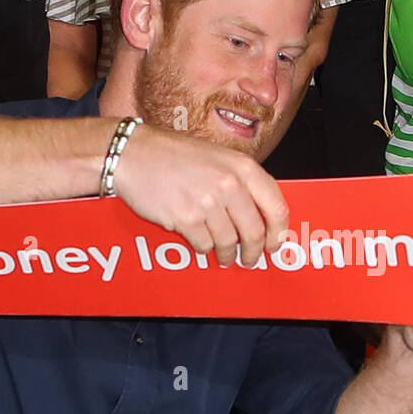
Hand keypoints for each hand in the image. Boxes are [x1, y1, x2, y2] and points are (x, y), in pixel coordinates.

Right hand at [113, 124, 287, 266]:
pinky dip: (203, 248)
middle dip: (253, 252)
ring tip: (224, 255)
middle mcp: (229, 184)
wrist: (134, 154)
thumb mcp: (219, 157)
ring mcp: (207, 203)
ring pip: (228, 243)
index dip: (278, 233)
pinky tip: (199, 241)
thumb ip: (242, 182)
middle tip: (250, 259)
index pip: (277, 208)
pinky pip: (204, 245)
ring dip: (227, 254)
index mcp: (243, 168)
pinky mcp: (186, 219)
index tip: (273, 245)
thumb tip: (262, 216)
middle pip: (254, 232)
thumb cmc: (175, 155)